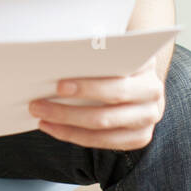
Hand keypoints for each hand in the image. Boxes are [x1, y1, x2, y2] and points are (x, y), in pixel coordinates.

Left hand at [28, 58, 164, 149]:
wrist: (143, 79)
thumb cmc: (117, 59)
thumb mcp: (112, 48)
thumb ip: (96, 50)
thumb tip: (60, 52)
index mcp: (146, 65)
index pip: (116, 78)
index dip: (88, 86)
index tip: (58, 85)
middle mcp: (152, 93)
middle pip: (107, 107)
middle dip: (69, 108)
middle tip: (38, 103)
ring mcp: (148, 118)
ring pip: (103, 126)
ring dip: (67, 123)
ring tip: (41, 115)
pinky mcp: (140, 138)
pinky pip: (104, 142)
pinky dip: (74, 135)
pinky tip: (53, 127)